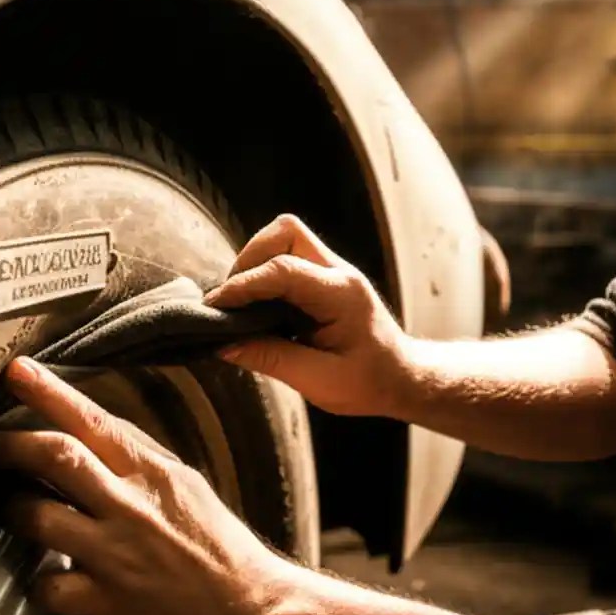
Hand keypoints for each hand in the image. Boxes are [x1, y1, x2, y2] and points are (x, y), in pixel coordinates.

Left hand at [0, 357, 301, 614]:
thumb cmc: (212, 540)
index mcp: (150, 472)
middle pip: (56, 457)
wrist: (248, 607)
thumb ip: (134, 454)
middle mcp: (131, 507)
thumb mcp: (181, 481)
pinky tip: (45, 576)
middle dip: (10, 446)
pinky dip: (36, 580)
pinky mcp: (107, 602)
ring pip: (37, 517)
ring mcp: (115, 555)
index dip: (49, 392)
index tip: (17, 372)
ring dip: (16, 511)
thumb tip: (85, 423)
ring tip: (17, 511)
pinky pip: (47, 585)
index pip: (93, 420)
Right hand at [204, 214, 411, 416]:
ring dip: (255, 261)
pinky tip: (255, 302)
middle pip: (285, 233)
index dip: (243, 285)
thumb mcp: (320, 382)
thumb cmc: (368, 382)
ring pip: (284, 236)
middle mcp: (338, 272)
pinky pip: (286, 253)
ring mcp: (333, 269)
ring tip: (241, 300)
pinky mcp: (323, 275)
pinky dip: (263, 270)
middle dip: (249, 260)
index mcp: (341, 295)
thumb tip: (224, 345)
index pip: (283, 271)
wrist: (401, 376)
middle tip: (232, 300)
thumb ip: (272, 359)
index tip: (215, 306)